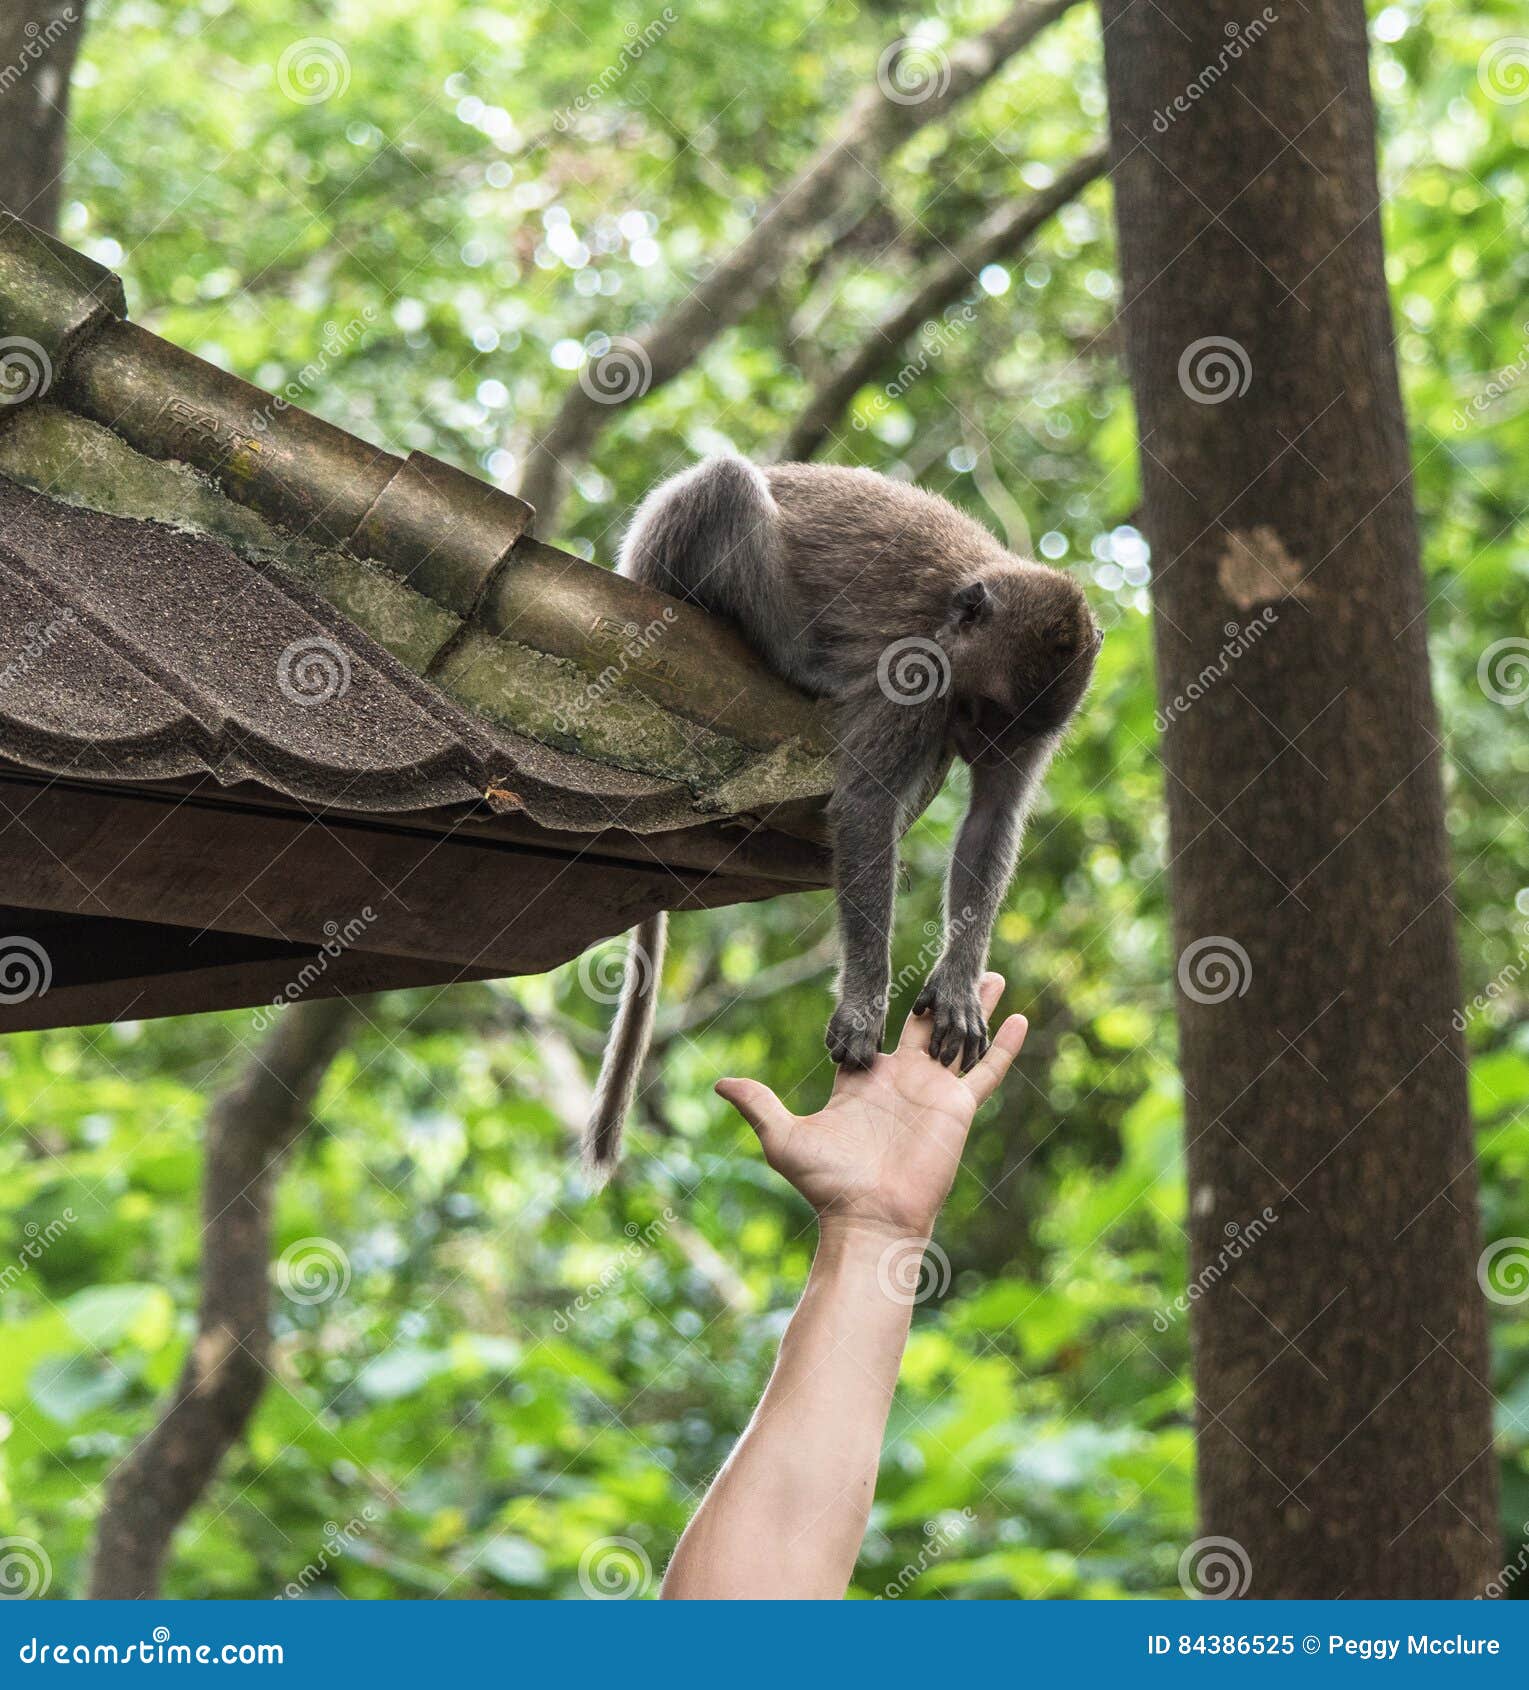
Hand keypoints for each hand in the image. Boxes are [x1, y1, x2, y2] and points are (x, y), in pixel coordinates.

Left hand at [715, 973, 1026, 1242]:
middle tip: (948, 955)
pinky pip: (987, 1070)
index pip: (874, 1030)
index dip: (880, 1001)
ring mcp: (932, 1092)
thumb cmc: (826, 1183)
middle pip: (922, 1024)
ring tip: (989, 970)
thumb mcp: (784, 1137)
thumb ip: (758, 1104)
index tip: (886, 964)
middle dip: (935, 991)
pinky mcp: (958, 1108)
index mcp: (862, 1080)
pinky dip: (1005, 1045)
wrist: (868, 1218)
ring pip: (958, 1038)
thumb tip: (718, 1083)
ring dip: (974, 1006)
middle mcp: (900, 1081)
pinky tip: (1020, 1017)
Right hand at [824, 996, 884, 1069]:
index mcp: (871, 1035)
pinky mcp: (834, 1023)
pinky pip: (829, 1042)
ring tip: (842, 1048)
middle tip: (850, 1056)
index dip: (864, 1062)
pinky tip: (837, 1036)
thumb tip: (875, 1055)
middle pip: (850, 1061)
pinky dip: (832, 1042)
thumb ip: (875, 1041)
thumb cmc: (874, 1007)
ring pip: (836, 1054)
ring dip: (838, 1053)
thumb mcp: (879, 1024)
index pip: (866, 1059)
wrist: (863, 986)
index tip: (864, 1059)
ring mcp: (844, 1028)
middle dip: (849, 1062)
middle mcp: (857, 1033)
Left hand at [912, 964, 989, 1071]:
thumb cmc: (942, 978)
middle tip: (945, 1065)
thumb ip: (923, 1001)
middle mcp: (961, 1010)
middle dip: (954, 1048)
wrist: (964, 963)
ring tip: (965, 1069)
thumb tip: (918, 1012)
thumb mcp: (930, 987)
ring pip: (976, 1036)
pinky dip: (983, 1048)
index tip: (932, 1053)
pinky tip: (978, 1062)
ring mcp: (973, 1014)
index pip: (942, 1023)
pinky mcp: (980, 1018)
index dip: (938, 1038)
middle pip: (960, 1032)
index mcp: (946, 1004)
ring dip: (971, 1053)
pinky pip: (984, 1035)